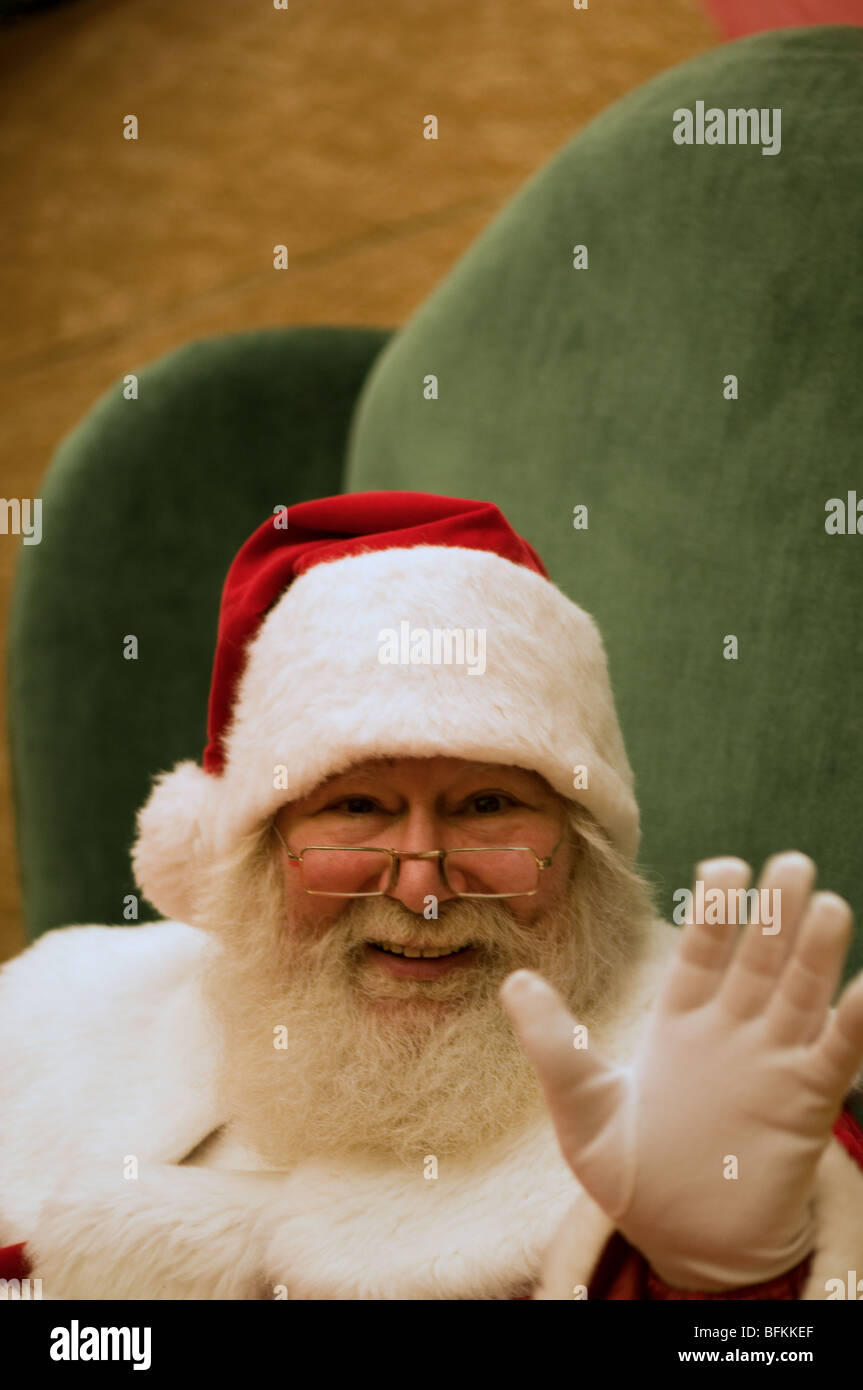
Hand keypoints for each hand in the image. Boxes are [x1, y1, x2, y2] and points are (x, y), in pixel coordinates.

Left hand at [500, 851, 862, 1290]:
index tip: (725, 867)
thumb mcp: (580, 1106)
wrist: (679, 1245)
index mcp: (681, 1022)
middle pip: (758, 960)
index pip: (702, 952)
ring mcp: (770, 1066)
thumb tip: (513, 982)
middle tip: (793, 863)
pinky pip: (833, 1058)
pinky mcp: (800, 1107)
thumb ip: (553, 1043)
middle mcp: (731, 1033)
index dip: (715, 911)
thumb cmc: (629, 1175)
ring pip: (799, 995)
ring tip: (829, 904)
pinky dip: (851, 1024)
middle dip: (775, 913)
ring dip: (816, 953)